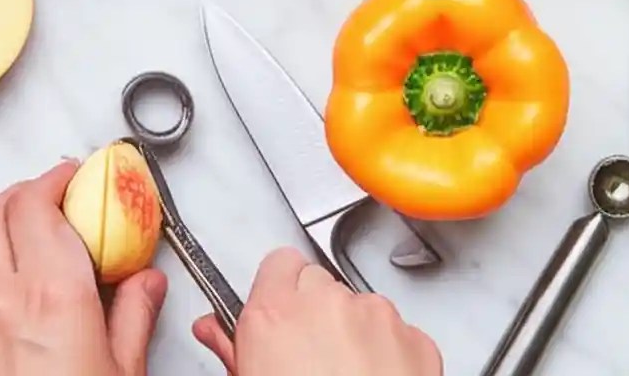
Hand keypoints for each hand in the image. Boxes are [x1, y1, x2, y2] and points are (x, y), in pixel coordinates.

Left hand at [0, 161, 168, 375]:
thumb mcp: (126, 370)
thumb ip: (135, 313)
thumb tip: (146, 282)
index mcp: (51, 293)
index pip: (38, 203)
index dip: (55, 178)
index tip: (74, 175)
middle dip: (22, 194)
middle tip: (52, 198)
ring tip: (28, 252)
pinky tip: (10, 319)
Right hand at [192, 247, 442, 375]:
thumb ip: (231, 346)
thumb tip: (214, 328)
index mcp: (276, 314)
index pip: (277, 264)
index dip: (277, 288)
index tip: (277, 311)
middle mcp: (327, 305)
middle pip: (318, 282)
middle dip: (312, 309)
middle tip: (306, 353)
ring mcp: (376, 316)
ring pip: (359, 304)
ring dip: (351, 329)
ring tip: (342, 374)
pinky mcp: (414, 337)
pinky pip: (395, 329)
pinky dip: (386, 349)